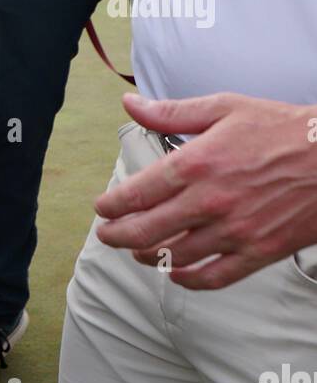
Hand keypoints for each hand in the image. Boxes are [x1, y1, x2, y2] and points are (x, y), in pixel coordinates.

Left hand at [94, 90, 316, 288]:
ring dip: (148, 256)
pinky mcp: (258, 253)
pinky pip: (215, 278)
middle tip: (106, 234)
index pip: (138, 193)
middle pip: (148, 230)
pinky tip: (177, 274)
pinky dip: (189, 280)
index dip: (112, 205)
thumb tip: (129, 102)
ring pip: (176, 256)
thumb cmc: (280, 127)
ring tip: (137, 250)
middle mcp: (209, 202)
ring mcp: (234, 232)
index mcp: (195, 163)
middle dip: (118, 235)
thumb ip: (171, 112)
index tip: (102, 207)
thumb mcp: (222, 107)